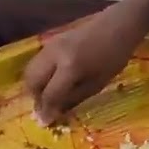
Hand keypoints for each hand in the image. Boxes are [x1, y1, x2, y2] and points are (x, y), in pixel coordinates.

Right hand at [24, 10, 139, 125]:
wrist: (118, 25)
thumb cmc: (114, 56)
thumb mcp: (98, 83)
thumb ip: (74, 98)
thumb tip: (55, 112)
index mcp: (69, 67)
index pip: (49, 94)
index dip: (46, 111)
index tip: (45, 123)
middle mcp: (54, 55)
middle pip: (32, 81)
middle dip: (36, 98)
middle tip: (46, 109)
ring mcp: (50, 45)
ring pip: (30, 70)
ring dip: (35, 86)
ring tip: (48, 96)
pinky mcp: (51, 41)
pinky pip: (37, 62)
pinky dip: (39, 75)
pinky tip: (51, 81)